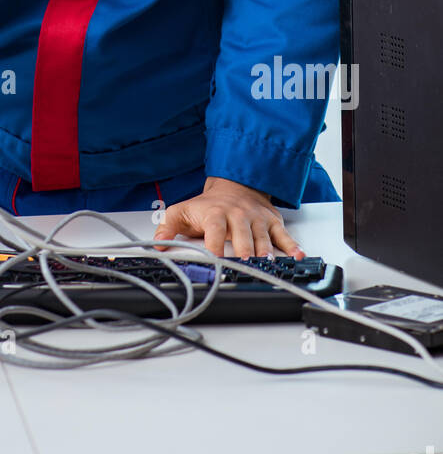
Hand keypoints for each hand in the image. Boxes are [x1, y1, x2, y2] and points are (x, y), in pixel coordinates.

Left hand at [152, 176, 305, 259]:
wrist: (235, 185)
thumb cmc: (208, 205)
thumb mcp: (182, 211)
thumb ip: (167, 228)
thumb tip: (157, 245)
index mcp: (216, 214)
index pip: (215, 231)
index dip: (215, 245)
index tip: (215, 259)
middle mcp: (238, 216)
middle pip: (243, 237)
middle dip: (244, 253)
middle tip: (244, 268)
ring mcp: (257, 219)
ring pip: (263, 239)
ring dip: (266, 253)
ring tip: (267, 266)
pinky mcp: (272, 222)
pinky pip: (284, 235)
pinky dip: (292, 245)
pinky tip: (297, 255)